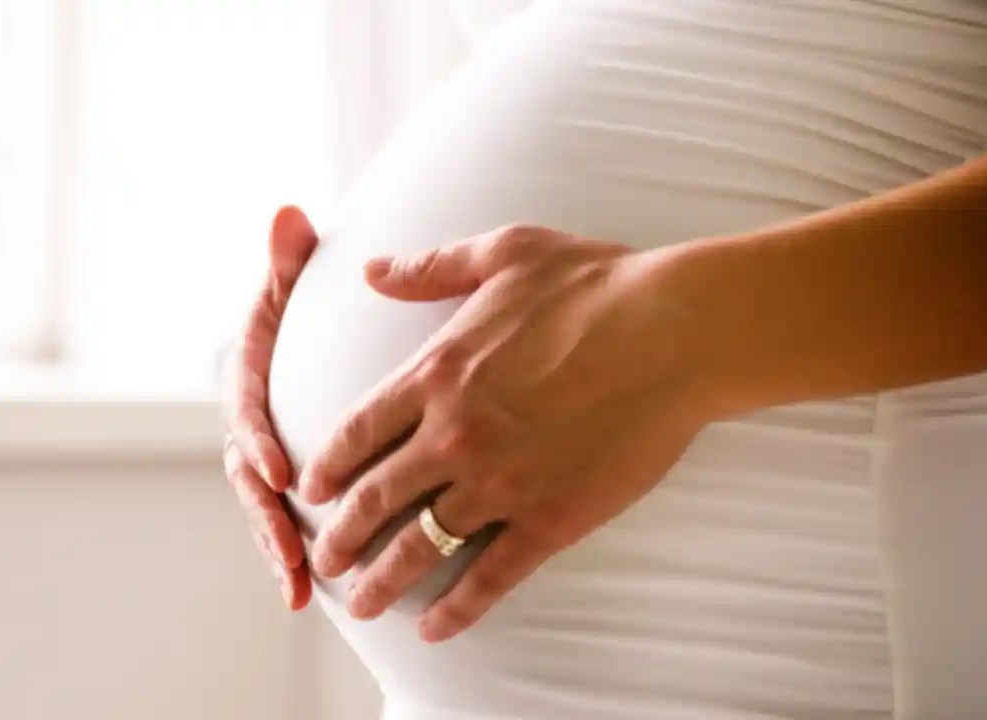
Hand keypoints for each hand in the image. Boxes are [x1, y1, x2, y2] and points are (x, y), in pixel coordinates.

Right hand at [221, 205, 318, 610]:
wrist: (320, 329)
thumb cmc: (309, 299)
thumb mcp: (297, 274)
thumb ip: (290, 256)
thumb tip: (289, 215)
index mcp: (250, 370)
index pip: (246, 405)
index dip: (256, 438)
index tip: (276, 469)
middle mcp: (251, 416)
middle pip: (247, 471)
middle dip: (265, 514)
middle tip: (287, 550)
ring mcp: (266, 449)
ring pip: (264, 505)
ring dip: (277, 546)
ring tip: (297, 588)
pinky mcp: (288, 475)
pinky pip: (285, 515)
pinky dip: (293, 552)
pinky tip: (308, 595)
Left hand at [300, 225, 714, 640]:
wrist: (674, 330)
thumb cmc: (594, 284)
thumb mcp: (502, 253)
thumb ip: (429, 268)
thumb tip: (371, 269)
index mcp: (435, 373)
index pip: (357, 433)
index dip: (328, 469)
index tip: (312, 494)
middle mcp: (454, 435)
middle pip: (375, 499)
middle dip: (341, 538)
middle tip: (324, 561)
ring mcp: (500, 482)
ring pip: (420, 546)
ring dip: (383, 580)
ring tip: (363, 605)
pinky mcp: (549, 518)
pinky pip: (490, 577)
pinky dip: (457, 609)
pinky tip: (435, 629)